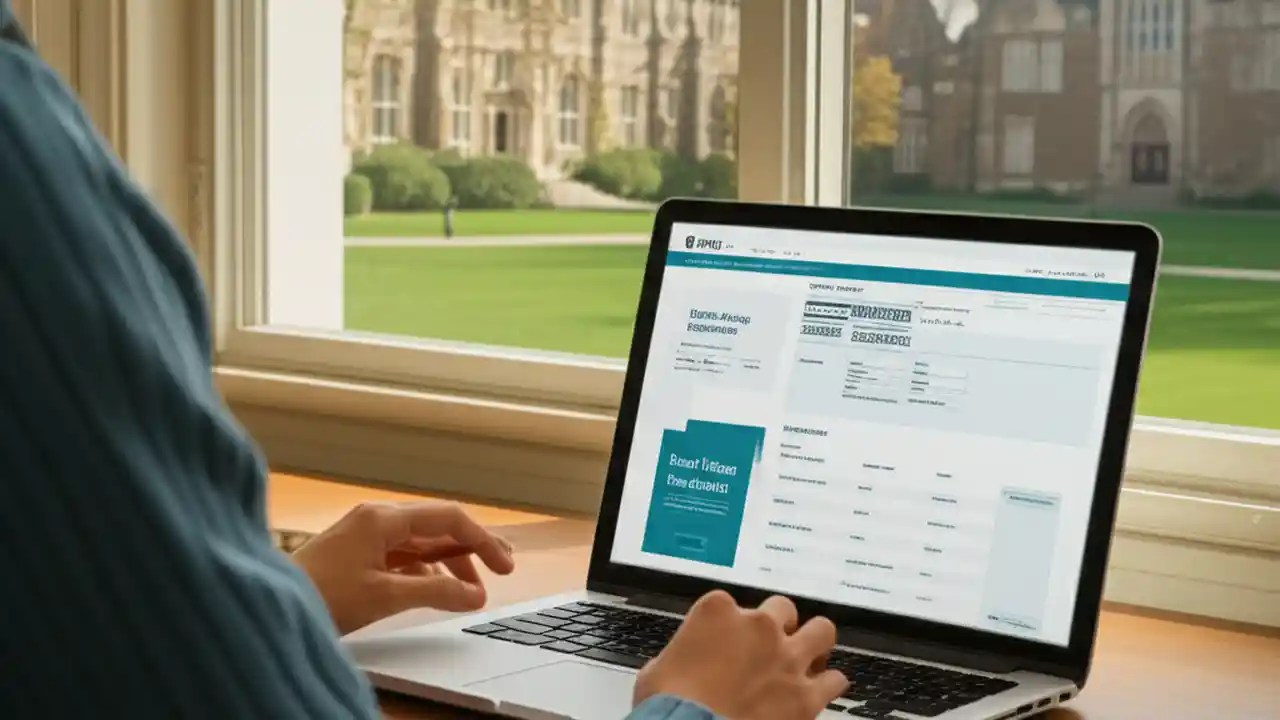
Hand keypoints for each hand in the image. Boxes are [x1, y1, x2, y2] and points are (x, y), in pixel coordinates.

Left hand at [292, 501, 514, 634]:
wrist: (269, 605)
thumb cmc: (320, 595)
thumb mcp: (385, 596)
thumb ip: (435, 592)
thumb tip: (475, 595)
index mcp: (384, 518)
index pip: (449, 518)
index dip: (483, 540)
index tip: (505, 567)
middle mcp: (376, 519)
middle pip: (437, 527)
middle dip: (472, 547)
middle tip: (502, 568)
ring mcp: (364, 535)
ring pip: (421, 543)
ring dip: (449, 563)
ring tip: (471, 589)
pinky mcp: (356, 554)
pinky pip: (402, 556)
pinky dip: (425, 571)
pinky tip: (436, 589)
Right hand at [634, 591, 847, 719]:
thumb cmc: (667, 705)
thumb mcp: (659, 668)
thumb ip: (683, 653)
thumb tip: (683, 664)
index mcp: (717, 611)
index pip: (731, 604)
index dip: (731, 625)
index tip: (727, 642)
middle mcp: (758, 626)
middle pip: (782, 609)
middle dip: (778, 626)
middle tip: (771, 646)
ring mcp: (786, 658)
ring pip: (821, 632)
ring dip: (815, 643)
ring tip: (808, 657)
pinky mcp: (805, 695)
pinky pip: (835, 680)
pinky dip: (829, 684)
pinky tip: (821, 690)